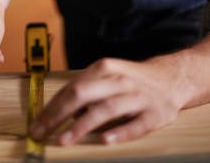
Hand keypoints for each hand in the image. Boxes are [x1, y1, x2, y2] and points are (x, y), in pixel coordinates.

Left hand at [30, 57, 185, 144]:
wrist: (172, 78)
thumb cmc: (133, 80)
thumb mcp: (108, 76)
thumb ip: (86, 90)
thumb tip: (56, 110)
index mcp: (104, 69)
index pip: (71, 88)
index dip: (51, 107)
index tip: (37, 123)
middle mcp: (119, 81)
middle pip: (83, 95)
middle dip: (59, 115)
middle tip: (43, 132)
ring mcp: (137, 97)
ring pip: (106, 109)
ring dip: (82, 125)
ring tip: (64, 140)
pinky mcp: (154, 114)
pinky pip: (135, 125)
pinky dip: (120, 133)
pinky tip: (104, 141)